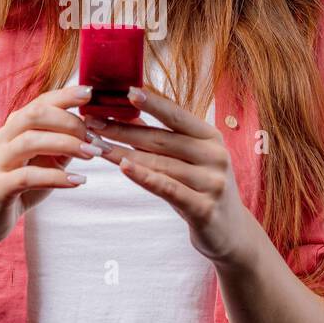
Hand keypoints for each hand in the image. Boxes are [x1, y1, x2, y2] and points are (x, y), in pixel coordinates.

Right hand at [0, 84, 100, 246]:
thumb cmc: (19, 186)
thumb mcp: (46, 161)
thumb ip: (63, 145)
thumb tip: (92, 131)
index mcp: (14, 127)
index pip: (40, 102)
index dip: (65, 95)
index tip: (91, 93)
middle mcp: (3, 138)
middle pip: (34, 115)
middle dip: (69, 121)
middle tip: (95, 139)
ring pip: (30, 141)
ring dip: (66, 144)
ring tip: (92, 155)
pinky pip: (26, 177)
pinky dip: (55, 177)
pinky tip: (78, 181)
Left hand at [85, 86, 258, 268]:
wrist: (231, 232)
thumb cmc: (201, 188)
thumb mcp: (188, 160)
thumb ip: (163, 138)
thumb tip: (128, 112)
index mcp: (211, 137)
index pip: (176, 115)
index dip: (152, 102)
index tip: (125, 90)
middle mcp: (215, 156)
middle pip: (161, 139)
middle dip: (123, 129)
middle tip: (93, 121)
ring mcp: (212, 182)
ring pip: (160, 163)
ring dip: (124, 153)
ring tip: (97, 145)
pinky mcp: (204, 208)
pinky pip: (169, 189)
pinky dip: (144, 177)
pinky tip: (123, 167)